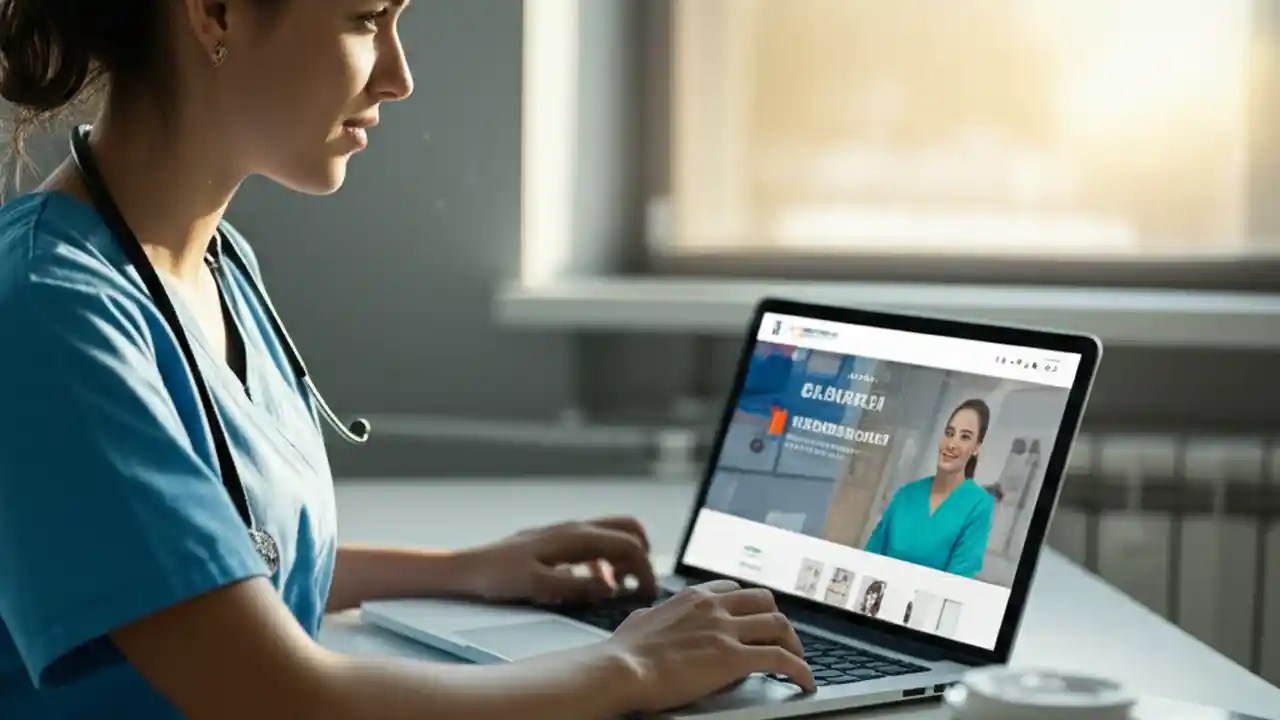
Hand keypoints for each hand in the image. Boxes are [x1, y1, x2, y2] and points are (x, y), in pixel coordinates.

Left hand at [462, 517, 657, 604]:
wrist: (467, 569)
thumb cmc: (497, 576)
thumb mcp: (537, 586)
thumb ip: (575, 586)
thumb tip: (611, 588)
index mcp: (575, 536)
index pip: (628, 544)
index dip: (645, 569)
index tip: (647, 595)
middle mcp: (575, 529)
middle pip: (627, 528)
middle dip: (642, 555)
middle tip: (639, 587)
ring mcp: (566, 536)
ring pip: (612, 538)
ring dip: (623, 561)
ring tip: (619, 592)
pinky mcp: (558, 546)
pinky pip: (593, 550)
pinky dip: (604, 566)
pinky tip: (592, 588)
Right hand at [605, 580, 816, 712]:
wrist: (621, 668)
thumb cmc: (624, 651)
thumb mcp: (642, 620)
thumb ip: (656, 615)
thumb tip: (653, 617)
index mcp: (694, 597)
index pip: (735, 590)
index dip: (750, 606)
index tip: (754, 620)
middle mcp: (715, 607)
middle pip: (764, 602)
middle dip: (776, 620)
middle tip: (781, 640)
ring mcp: (726, 630)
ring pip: (779, 625)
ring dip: (793, 643)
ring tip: (798, 660)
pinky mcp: (734, 658)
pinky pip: (781, 659)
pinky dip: (800, 670)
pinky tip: (805, 681)